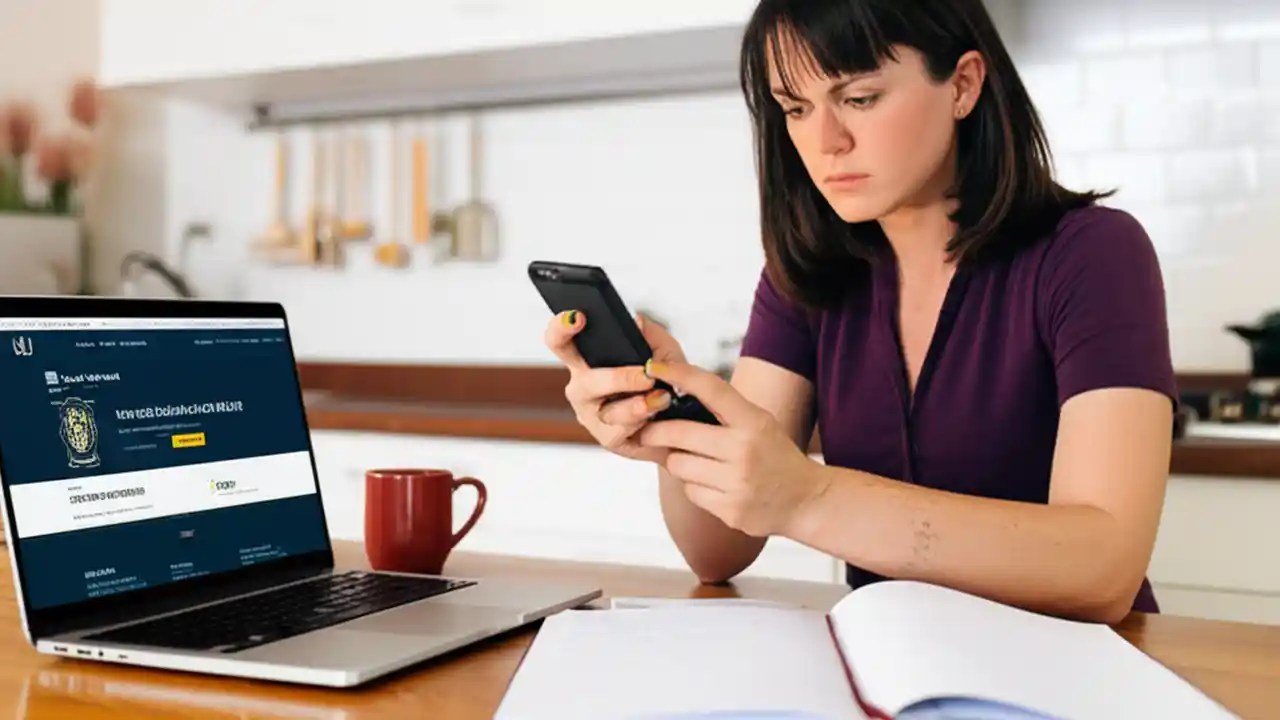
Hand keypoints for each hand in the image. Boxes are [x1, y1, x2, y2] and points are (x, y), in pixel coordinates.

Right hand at [543, 310, 686, 462]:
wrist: (682, 421)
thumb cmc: (665, 381)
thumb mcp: (665, 350)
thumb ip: (651, 333)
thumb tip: (637, 322)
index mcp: (587, 361)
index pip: (561, 342)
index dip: (561, 328)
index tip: (577, 318)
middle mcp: (582, 388)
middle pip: (585, 382)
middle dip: (618, 379)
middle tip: (646, 376)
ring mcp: (591, 415)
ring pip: (607, 411)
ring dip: (638, 404)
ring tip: (661, 398)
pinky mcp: (607, 438)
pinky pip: (620, 431)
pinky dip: (642, 422)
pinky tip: (656, 415)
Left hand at [635, 361, 828, 537]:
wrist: (805, 500)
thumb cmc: (776, 457)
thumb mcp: (760, 423)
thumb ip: (725, 410)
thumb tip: (676, 394)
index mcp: (753, 421)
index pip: (710, 388)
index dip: (678, 374)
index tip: (655, 368)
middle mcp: (744, 449)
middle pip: (679, 432)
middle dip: (655, 431)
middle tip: (648, 432)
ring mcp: (736, 481)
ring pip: (678, 464)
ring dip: (679, 462)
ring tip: (697, 463)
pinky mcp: (729, 509)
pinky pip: (690, 492)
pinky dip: (694, 487)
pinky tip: (714, 485)